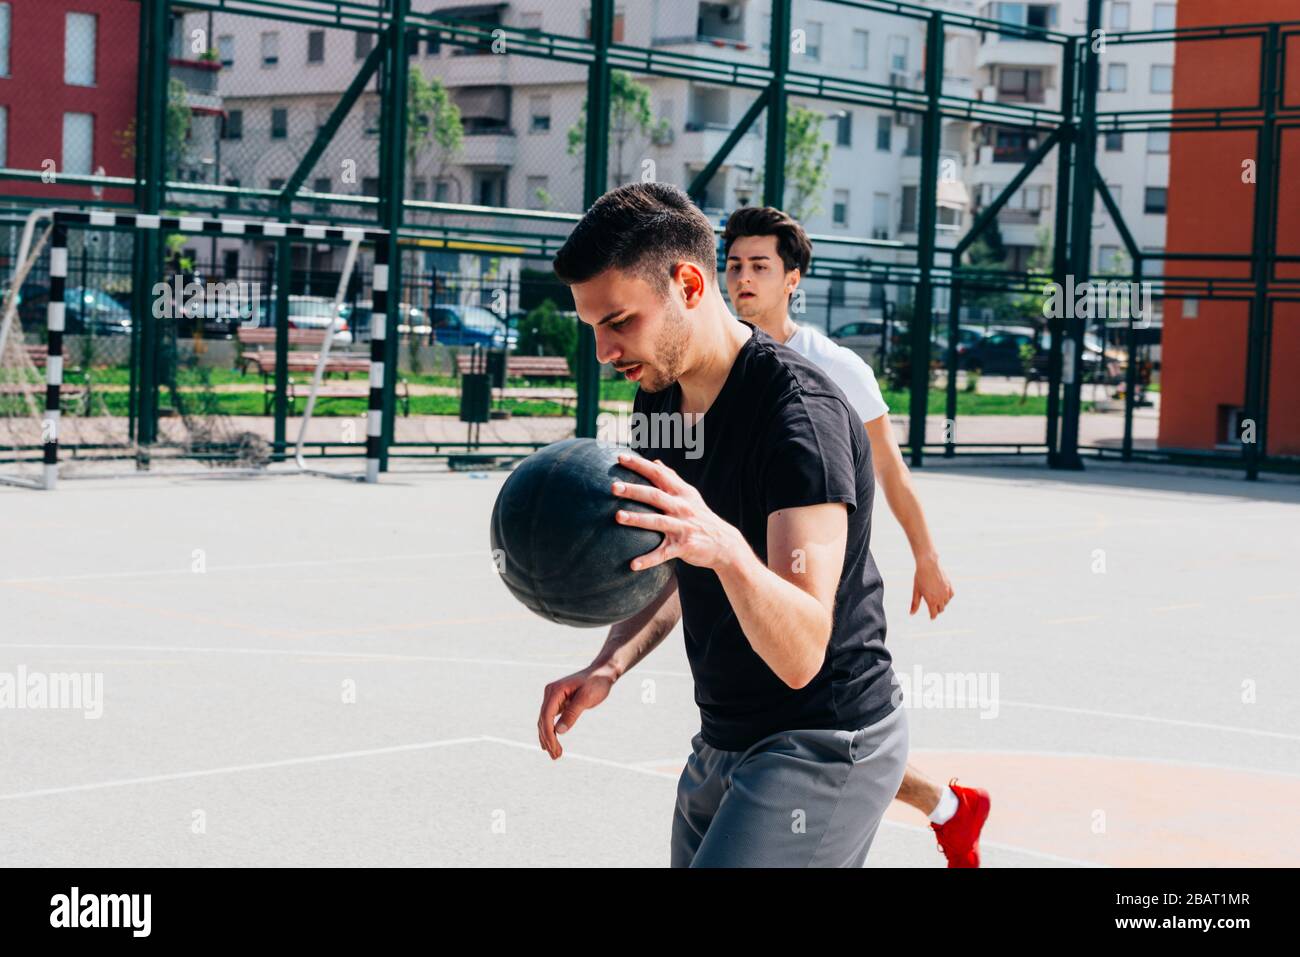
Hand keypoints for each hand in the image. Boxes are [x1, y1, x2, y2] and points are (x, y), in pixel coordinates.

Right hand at [537, 664, 617, 759]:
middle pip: (543, 720)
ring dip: (548, 738)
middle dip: (548, 739)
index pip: (546, 716)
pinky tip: (552, 744)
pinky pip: (550, 719)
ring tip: (555, 755)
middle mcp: (550, 693)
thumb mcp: (586, 699)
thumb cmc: (596, 683)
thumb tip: (558, 731)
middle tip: (556, 756)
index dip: (548, 734)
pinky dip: (551, 732)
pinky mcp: (558, 702)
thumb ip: (572, 713)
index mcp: (555, 690)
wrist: (602, 673)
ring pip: (544, 722)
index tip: (554, 749)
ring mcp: (553, 698)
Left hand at [611, 453, 743, 571]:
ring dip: (637, 519)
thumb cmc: (701, 516)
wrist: (724, 543)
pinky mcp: (684, 546)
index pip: (659, 474)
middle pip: (655, 496)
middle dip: (634, 490)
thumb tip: (655, 462)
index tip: (621, 457)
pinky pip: (663, 553)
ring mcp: (683, 527)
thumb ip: (672, 478)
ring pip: (657, 522)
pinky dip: (648, 559)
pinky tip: (633, 565)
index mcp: (682, 493)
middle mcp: (682, 507)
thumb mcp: (690, 495)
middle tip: (613, 487)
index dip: (640, 464)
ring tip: (618, 517)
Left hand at [911, 554, 953, 618]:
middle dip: (937, 610)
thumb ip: (915, 603)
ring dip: (942, 604)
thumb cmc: (920, 578)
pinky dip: (948, 597)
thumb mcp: (916, 591)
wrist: (928, 565)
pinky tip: (944, 595)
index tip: (931, 617)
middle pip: (941, 609)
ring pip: (946, 603)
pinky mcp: (949, 586)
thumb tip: (911, 614)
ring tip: (937, 600)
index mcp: (931, 601)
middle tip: (933, 608)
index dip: (932, 616)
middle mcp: (940, 598)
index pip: (934, 614)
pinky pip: (951, 595)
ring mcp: (946, 592)